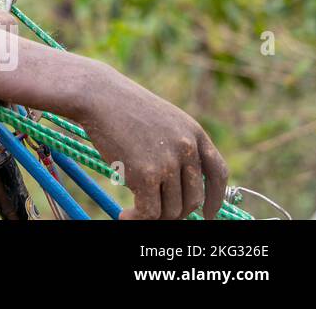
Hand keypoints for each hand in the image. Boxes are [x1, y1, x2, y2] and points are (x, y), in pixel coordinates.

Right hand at [75, 67, 229, 219]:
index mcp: (194, 133)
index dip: (216, 199)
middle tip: (155, 211)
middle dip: (176, 212)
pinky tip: (123, 215)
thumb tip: (181, 182)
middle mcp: (187, 149)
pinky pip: (150, 212)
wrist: (97, 95)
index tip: (209, 214)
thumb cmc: (121, 106)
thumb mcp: (162, 119)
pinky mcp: (146, 174)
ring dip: (153, 217)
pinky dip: (137, 219)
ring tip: (133, 213)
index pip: (218, 173)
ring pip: (172, 209)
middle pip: (193, 199)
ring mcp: (168, 162)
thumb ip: (177, 145)